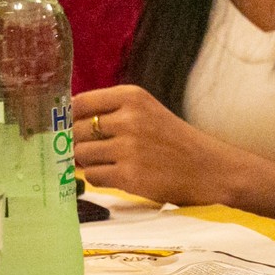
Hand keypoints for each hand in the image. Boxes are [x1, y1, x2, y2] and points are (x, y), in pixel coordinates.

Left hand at [72, 85, 250, 206]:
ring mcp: (127, 148)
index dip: (69, 116)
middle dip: (79, 142)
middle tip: (94, 149)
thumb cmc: (174, 140)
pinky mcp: (128, 175)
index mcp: (133, 96)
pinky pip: (93, 176)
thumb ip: (113, 111)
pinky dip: (99, 178)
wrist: (207, 169)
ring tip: (110, 162)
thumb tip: (67, 122)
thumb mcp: (148, 111)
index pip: (80, 101)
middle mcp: (128, 118)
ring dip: (89, 161)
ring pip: (81, 154)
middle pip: (76, 129)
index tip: (69, 125)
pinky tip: (118, 175)